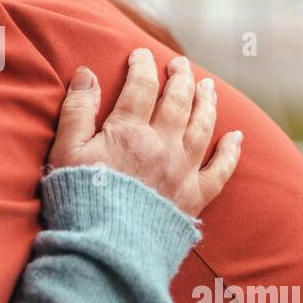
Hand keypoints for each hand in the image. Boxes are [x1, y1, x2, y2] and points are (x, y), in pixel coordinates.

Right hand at [47, 49, 241, 216]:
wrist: (105, 248)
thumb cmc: (79, 199)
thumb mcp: (66, 152)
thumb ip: (77, 110)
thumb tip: (87, 73)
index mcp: (129, 132)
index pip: (141, 87)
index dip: (142, 66)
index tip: (141, 54)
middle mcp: (162, 145)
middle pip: (177, 101)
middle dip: (180, 78)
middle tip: (180, 63)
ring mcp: (182, 171)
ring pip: (202, 126)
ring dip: (207, 103)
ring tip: (208, 86)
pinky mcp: (194, 198)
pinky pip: (220, 171)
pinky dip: (231, 152)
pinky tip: (237, 137)